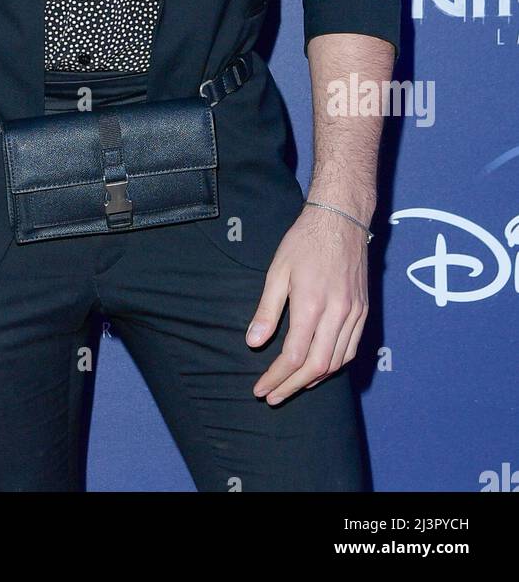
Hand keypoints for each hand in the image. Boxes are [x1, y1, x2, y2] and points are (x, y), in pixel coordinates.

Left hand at [244, 202, 369, 404]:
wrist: (341, 219)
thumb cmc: (304, 241)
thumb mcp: (277, 270)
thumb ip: (267, 310)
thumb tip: (253, 342)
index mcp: (312, 304)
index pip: (294, 356)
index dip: (276, 377)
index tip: (260, 389)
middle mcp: (338, 313)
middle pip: (317, 367)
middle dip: (292, 387)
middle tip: (272, 396)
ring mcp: (354, 314)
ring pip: (337, 363)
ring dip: (313, 380)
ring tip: (291, 386)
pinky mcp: (364, 311)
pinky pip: (351, 350)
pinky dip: (334, 366)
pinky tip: (319, 368)